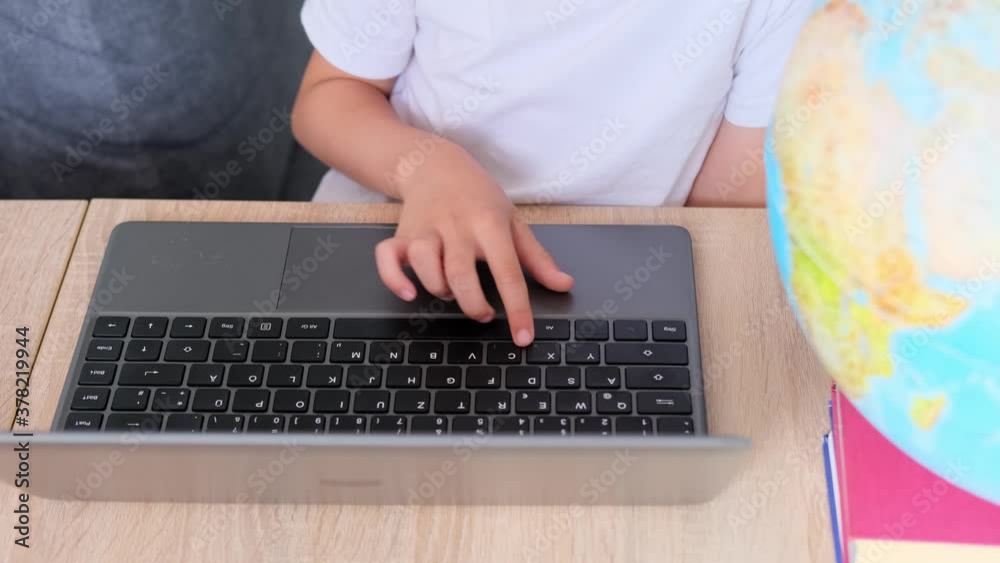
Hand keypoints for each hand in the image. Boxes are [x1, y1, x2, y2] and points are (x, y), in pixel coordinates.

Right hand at [375, 143, 573, 345]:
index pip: (508, 272)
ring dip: (440, 290)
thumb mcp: (513, 221)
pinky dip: (394, 279)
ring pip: (426, 266)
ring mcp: (426, 230)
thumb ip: (538, 258)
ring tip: (453, 292)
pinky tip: (409, 292)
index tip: (523, 337)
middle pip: (461, 275)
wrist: (436, 165)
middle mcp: (456, 227)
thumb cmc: (479, 198)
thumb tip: (564, 284)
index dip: (518, 309)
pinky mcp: (401, 234)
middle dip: (474, 305)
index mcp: (490, 224)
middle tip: (485, 313)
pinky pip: (387, 258)